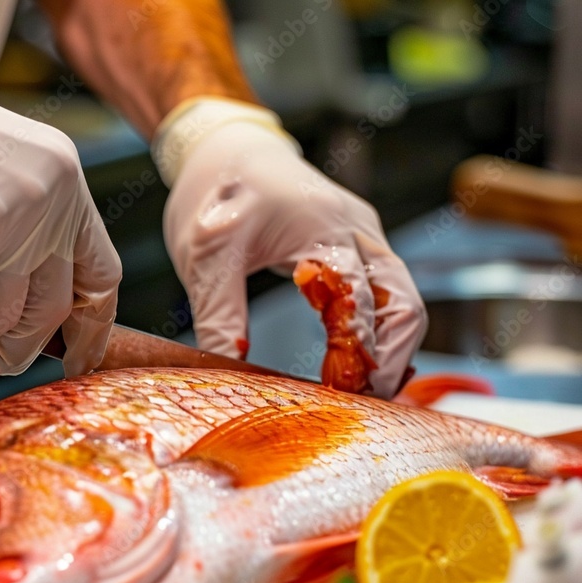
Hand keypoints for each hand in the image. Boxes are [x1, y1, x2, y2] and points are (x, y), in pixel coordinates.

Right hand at [0, 20, 119, 375]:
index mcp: (65, 179)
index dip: (91, 328)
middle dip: (15, 348)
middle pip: (53, 311)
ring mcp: (10, 220)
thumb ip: (27, 232)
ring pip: (3, 323)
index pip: (101, 274)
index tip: (77, 361)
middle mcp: (49, 198)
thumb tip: (29, 323)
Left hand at [154, 98, 426, 396]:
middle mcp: (357, 231)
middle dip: (389, 359)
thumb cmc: (216, 192)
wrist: (226, 149)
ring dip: (390, 350)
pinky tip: (359, 365)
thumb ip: (220, 315)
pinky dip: (380, 332)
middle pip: (404, 304)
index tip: (342, 394)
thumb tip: (230, 369)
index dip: (358, 351)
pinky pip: (387, 293)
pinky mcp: (357, 246)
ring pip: (403, 301)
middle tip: (362, 405)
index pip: (360, 298)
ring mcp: (363, 237)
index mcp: (323, 228)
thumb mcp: (205, 257)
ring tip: (362, 395)